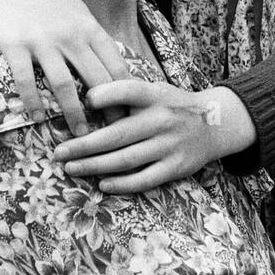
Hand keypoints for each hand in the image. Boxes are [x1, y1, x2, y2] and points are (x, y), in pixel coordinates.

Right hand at [0, 0, 129, 135]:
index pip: (116, 66)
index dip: (126, 93)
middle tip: (114, 134)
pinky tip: (39, 119)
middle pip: (96, 79)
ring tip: (80, 135)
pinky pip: (26, 81)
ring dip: (74, 114)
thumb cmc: (45, 0)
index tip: (132, 115)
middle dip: (108, 110)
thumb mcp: (78, 13)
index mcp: (89, 28)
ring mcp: (43, 41)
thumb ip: (96, 38)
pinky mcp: (16, 45)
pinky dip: (33, 103)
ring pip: (63, 85)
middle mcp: (70, 35)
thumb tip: (118, 65)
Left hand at [52, 82, 256, 192]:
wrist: (215, 123)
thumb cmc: (172, 105)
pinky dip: (122, 184)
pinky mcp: (176, 167)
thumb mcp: (154, 90)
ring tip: (71, 168)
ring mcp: (170, 145)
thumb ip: (125, 93)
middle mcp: (162, 119)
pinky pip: (144, 179)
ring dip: (94, 166)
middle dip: (84, 145)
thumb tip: (82, 98)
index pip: (129, 90)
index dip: (106, 94)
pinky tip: (102, 184)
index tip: (84, 101)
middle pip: (117, 134)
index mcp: (155, 95)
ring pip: (126, 160)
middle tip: (59, 153)